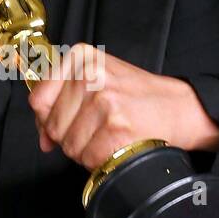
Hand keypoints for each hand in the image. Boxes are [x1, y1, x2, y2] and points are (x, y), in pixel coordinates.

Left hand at [27, 43, 218, 171]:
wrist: (179, 107)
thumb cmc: (136, 97)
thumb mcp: (97, 82)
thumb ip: (62, 105)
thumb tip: (43, 140)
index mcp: (80, 57)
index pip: (39, 100)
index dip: (46, 121)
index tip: (63, 126)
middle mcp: (90, 74)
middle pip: (53, 126)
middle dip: (70, 139)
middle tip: (96, 132)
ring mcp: (103, 99)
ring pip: (70, 145)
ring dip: (87, 152)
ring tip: (109, 137)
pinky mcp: (116, 124)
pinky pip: (89, 157)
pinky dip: (101, 161)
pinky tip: (117, 146)